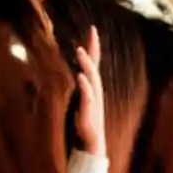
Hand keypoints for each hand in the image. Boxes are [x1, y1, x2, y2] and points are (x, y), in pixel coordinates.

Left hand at [74, 25, 105, 155]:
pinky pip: (88, 95)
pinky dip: (85, 85)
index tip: (93, 29)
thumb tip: (76, 72)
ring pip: (92, 78)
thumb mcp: (82, 100)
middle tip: (91, 32)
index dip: (94, 46)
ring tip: (81, 51)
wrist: (92, 142)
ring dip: (87, 64)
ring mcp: (93, 100)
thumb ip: (81, 86)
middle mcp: (96, 90)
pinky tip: (80, 76)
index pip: (94, 62)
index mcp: (93, 87)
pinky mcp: (89, 111)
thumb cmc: (86, 121)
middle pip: (95, 65)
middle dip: (93, 49)